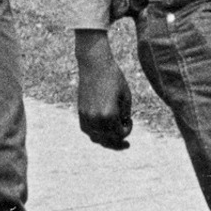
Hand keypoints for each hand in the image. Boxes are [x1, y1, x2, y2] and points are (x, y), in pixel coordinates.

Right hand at [75, 33, 132, 149]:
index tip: (129, 120)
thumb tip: (121, 129)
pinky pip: (87, 130)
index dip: (127, 130)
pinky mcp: (80, 112)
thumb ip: (124, 115)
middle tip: (126, 145)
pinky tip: (102, 128)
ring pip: (96, 137)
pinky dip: (95, 132)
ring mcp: (86, 116)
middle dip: (117, 141)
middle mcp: (96, 119)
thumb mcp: (126, 97)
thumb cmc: (114, 79)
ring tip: (114, 136)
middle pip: (107, 140)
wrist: (94, 65)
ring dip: (106, 138)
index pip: (119, 134)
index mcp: (109, 115)